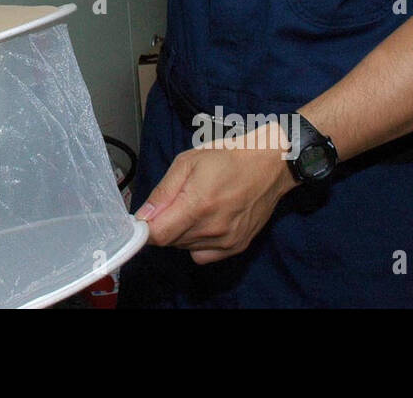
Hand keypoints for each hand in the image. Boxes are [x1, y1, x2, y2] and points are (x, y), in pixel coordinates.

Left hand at [136, 122, 296, 263]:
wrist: (269, 165)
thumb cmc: (227, 157)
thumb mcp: (187, 162)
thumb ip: (163, 192)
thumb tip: (143, 215)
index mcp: (198, 204)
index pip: (158, 235)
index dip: (145, 228)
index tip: (144, 218)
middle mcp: (213, 228)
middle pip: (170, 241)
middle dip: (165, 224)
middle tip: (176, 202)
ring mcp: (226, 241)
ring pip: (185, 247)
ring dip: (181, 232)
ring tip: (196, 207)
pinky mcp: (237, 247)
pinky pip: (203, 255)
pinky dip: (197, 243)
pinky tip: (206, 222)